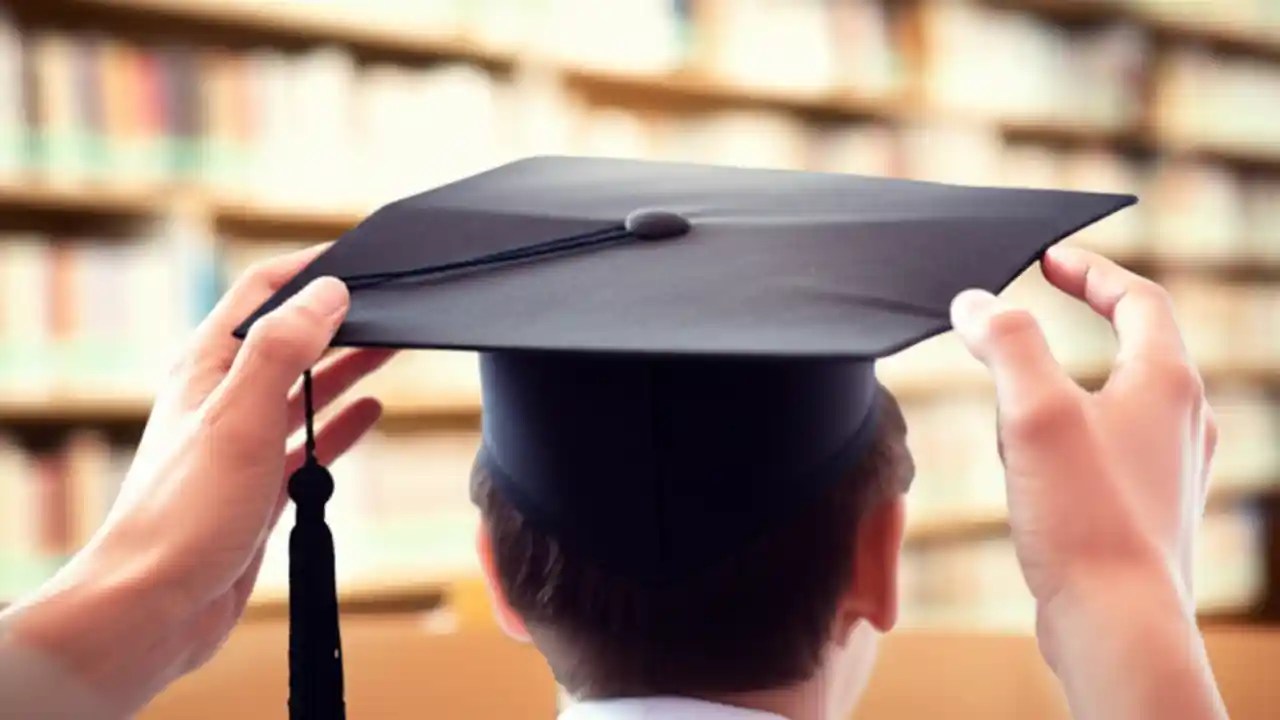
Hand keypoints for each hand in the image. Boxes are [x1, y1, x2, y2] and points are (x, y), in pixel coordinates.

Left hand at [1, 246, 390, 716]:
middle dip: (337, 318)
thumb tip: (328, 293)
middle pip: (288, 339)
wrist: (157, 605)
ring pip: (303, 388)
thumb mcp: (240, 416)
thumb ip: (284, 349)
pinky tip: (371, 412)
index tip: (356, 255)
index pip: (259, 293)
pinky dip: (341, 422)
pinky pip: (309, 440)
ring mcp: (242, 443)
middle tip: (390, 304)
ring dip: (345, 367)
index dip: (307, 268)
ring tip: (392, 348)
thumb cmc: (187, 513)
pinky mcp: (260, 486)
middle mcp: (222, 399)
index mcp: (207, 368)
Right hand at [950, 246, 1224, 718]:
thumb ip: (1007, 343)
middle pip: (1132, 348)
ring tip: (1011, 419)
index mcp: (1167, 384)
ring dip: (1059, 396)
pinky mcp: (1150, 511)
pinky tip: (1032, 476)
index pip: (1139, 298)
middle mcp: (1183, 422)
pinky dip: (1065, 443)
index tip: (1047, 259)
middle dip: (1066, 334)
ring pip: (1113, 404)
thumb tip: (976, 301)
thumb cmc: (1083, 518)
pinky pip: (1106, 452)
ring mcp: (1172, 470)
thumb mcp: (1033, 413)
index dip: (1090, 270)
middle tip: (1013, 335)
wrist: (1116, 624)